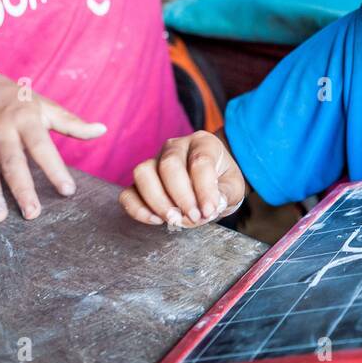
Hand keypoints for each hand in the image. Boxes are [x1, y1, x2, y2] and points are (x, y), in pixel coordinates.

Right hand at [0, 75, 104, 222]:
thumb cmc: (21, 103)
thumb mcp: (48, 107)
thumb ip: (73, 124)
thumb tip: (103, 130)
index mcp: (25, 122)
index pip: (41, 147)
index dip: (55, 169)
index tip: (68, 191)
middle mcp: (1, 133)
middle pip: (12, 163)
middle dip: (21, 189)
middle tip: (32, 213)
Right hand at [120, 131, 246, 228]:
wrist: (209, 185)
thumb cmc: (221, 182)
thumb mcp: (233, 186)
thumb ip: (225, 194)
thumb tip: (210, 206)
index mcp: (203, 142)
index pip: (200, 161)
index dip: (204, 189)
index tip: (209, 210)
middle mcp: (175, 147)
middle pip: (169, 165)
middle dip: (181, 196)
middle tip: (193, 217)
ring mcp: (154, 161)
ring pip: (143, 173)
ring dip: (158, 200)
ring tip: (174, 219)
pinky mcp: (140, 182)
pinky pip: (128, 192)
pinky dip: (138, 209)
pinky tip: (156, 220)